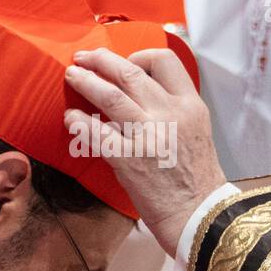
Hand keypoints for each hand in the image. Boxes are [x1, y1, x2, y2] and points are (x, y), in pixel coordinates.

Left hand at [63, 48, 226, 258]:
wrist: (200, 215)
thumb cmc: (196, 178)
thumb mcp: (196, 131)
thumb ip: (173, 109)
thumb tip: (139, 95)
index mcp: (190, 105)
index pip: (165, 60)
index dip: (139, 55)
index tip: (125, 62)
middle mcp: (169, 114)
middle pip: (130, 72)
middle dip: (101, 61)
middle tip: (84, 58)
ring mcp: (148, 135)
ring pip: (110, 95)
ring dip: (86, 82)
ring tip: (72, 75)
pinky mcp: (128, 159)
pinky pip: (96, 132)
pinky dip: (79, 121)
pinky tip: (71, 118)